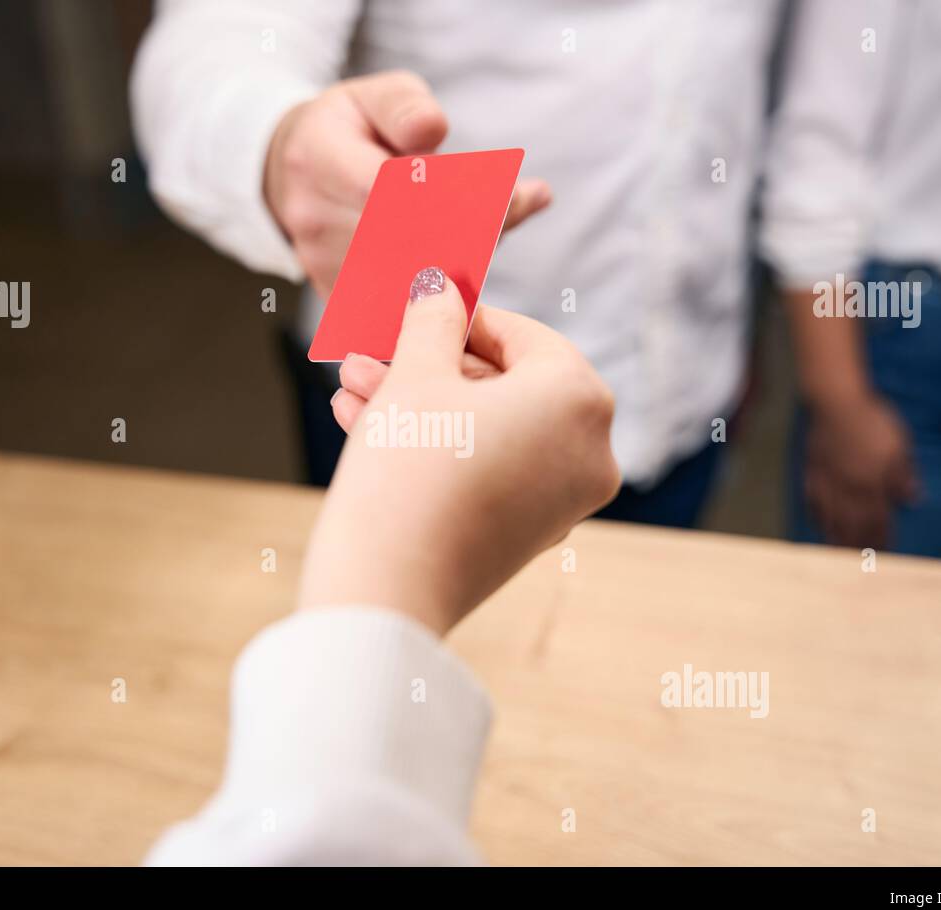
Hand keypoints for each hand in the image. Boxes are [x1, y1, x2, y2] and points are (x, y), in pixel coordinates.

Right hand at [264, 70, 551, 297]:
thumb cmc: (348, 130)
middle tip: (514, 209)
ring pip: (407, 278)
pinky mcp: (334, 296)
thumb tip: (434, 130)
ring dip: (463, 262)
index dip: (443, 195)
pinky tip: (469, 269)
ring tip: (495, 233)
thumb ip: (406, 108)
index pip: (382, 187)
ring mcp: (320, 263)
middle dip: (466, 231)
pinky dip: (441, 291)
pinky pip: (398, 304)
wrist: (294, 173)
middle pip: (402, 240)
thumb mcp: (373, 97)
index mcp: (317, 158)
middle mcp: (312, 218)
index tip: (500, 191)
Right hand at [298, 268, 619, 633]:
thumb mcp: (416, 376)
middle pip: (502, 386)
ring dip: (418, 407)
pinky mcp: (529, 537)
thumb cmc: (409, 471)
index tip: (417, 309)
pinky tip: (369, 430)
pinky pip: (487, 469)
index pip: (521, 335)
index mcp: (581, 398)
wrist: (388, 591)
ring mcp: (564, 501)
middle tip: (368, 356)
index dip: (459, 317)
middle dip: (425, 367)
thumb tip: (441, 289)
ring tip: (350, 394)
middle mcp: (590, 451)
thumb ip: (433, 320)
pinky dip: (438, 448)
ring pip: (486, 430)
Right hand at [803, 393, 919, 548]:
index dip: (882, 537)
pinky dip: (817, 516)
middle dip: (859, 544)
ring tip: (839, 553)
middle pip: (853, 524)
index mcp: (871, 482)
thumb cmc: (872, 420)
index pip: (878, 518)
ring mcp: (827, 481)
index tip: (886, 552)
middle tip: (862, 561)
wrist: (835, 401)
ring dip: (837, 537)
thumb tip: (912, 499)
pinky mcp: (813, 471)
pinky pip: (813, 500)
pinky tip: (820, 523)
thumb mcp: (897, 444)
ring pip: (831, 517)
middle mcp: (848, 488)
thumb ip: (903, 473)